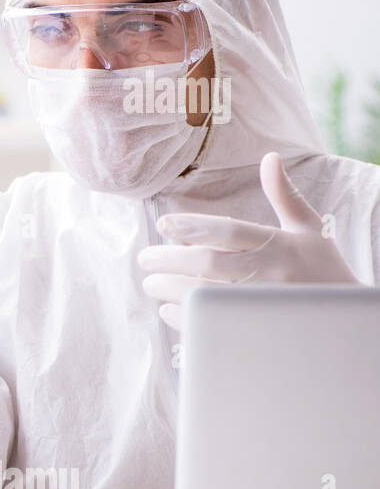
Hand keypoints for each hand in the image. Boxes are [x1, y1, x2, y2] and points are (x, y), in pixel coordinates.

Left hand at [139, 152, 357, 328]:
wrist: (345, 320)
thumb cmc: (322, 267)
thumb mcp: (309, 228)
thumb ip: (283, 195)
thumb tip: (269, 158)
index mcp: (279, 245)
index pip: (229, 231)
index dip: (194, 226)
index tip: (164, 224)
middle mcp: (269, 274)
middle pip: (209, 263)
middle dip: (170, 260)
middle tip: (144, 258)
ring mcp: (260, 305)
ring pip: (204, 295)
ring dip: (171, 289)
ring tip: (151, 283)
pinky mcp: (254, 331)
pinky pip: (211, 324)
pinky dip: (186, 317)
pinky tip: (169, 309)